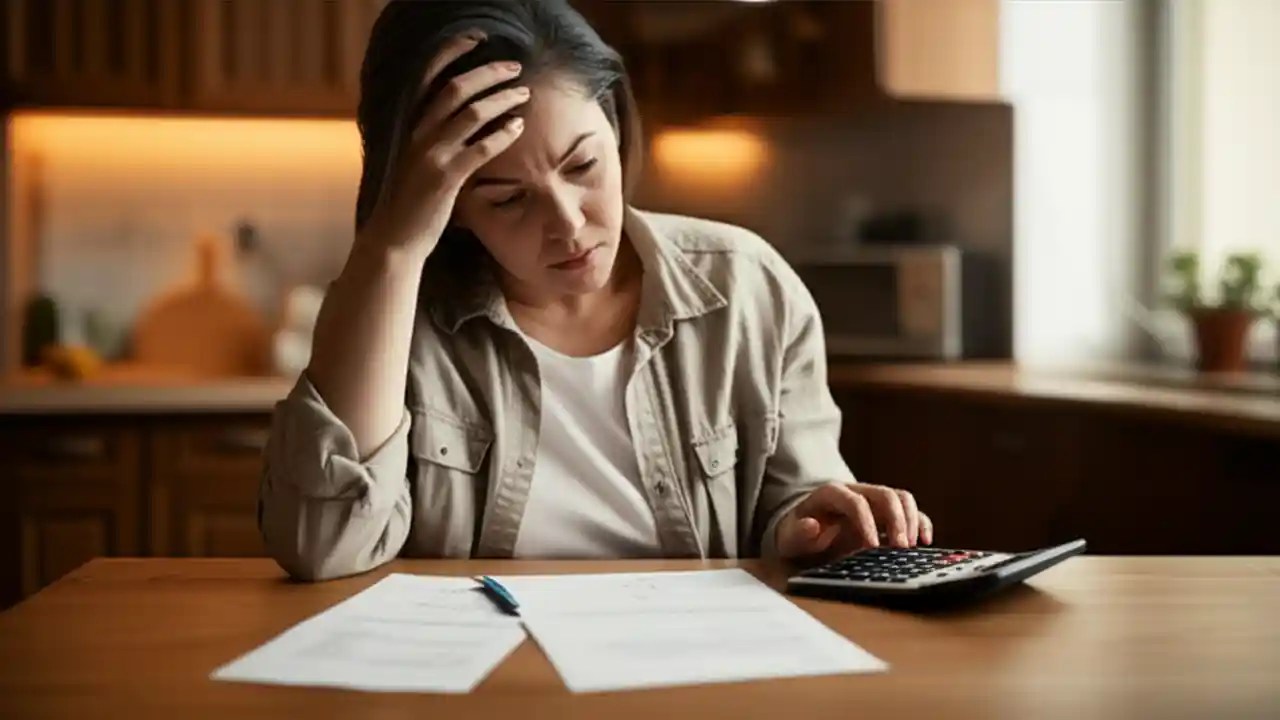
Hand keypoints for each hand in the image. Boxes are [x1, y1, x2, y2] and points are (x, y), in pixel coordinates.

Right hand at [357, 30, 529, 259]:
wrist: (394, 239)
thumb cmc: (411, 202)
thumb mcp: (417, 161)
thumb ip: (434, 138)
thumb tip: (467, 119)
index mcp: (410, 126)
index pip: (429, 77)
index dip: (452, 54)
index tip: (477, 40)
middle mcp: (418, 135)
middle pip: (455, 88)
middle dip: (488, 73)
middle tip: (515, 68)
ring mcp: (431, 156)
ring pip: (470, 114)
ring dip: (502, 99)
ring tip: (524, 94)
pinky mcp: (445, 179)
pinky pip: (479, 149)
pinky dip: (502, 135)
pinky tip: (518, 128)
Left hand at [775, 482, 932, 561]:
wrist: (804, 531)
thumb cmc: (797, 534)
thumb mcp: (789, 537)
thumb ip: (798, 533)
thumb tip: (811, 526)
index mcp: (831, 494)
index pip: (855, 502)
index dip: (866, 523)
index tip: (871, 547)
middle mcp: (856, 492)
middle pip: (885, 495)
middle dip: (896, 520)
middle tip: (901, 548)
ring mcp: (873, 501)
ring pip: (901, 498)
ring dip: (911, 520)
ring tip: (911, 547)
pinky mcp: (885, 513)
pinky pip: (909, 511)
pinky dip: (921, 523)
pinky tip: (924, 541)